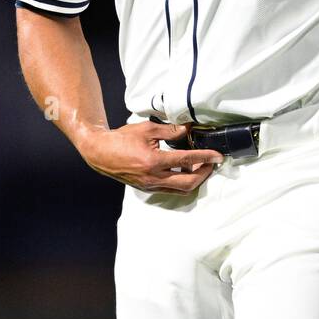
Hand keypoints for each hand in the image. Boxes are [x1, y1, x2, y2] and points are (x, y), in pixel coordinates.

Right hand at [78, 122, 224, 193]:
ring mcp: (150, 186)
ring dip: (195, 179)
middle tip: (212, 162)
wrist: (100, 152)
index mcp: (154, 161)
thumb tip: (189, 130)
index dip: (206, 157)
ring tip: (201, 166)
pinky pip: (170, 189)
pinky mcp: (147, 188)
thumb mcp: (147, 129)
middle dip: (205, 173)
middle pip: (189, 182)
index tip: (218, 155)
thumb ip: (171, 130)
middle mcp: (153, 177)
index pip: (187, 160)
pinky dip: (181, 181)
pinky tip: (184, 170)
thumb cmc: (121, 138)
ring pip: (181, 189)